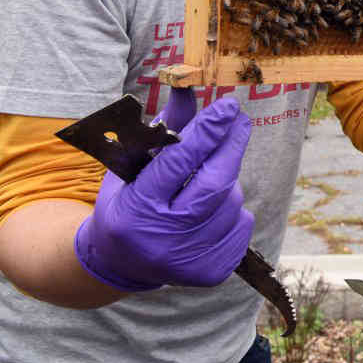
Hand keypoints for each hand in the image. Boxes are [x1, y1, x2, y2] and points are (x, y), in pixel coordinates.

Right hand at [74, 96, 254, 290]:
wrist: (120, 263)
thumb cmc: (126, 203)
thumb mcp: (133, 166)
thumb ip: (166, 129)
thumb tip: (187, 88)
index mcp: (135, 210)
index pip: (178, 164)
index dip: (206, 132)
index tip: (228, 106)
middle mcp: (162, 240)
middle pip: (214, 184)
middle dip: (231, 146)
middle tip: (238, 120)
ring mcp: (189, 260)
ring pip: (231, 202)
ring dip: (226, 182)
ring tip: (205, 182)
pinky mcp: (212, 273)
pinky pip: (241, 225)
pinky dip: (233, 209)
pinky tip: (211, 210)